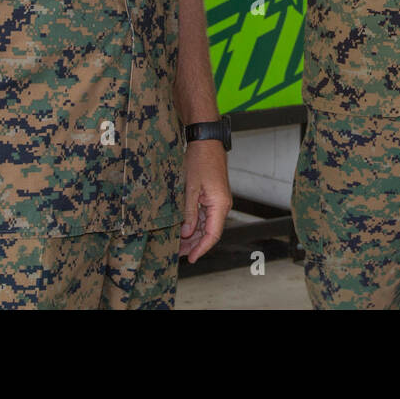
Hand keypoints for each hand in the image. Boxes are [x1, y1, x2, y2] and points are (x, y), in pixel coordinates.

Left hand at [180, 141, 230, 263]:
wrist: (206, 141)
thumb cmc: (200, 160)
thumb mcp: (190, 188)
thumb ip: (189, 212)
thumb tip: (186, 232)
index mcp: (220, 205)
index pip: (212, 235)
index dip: (201, 249)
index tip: (190, 259)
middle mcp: (222, 205)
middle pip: (210, 232)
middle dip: (194, 244)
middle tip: (177, 253)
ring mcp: (218, 200)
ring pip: (207, 224)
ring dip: (193, 235)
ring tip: (177, 244)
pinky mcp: (213, 195)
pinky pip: (205, 215)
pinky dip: (195, 223)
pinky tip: (183, 228)